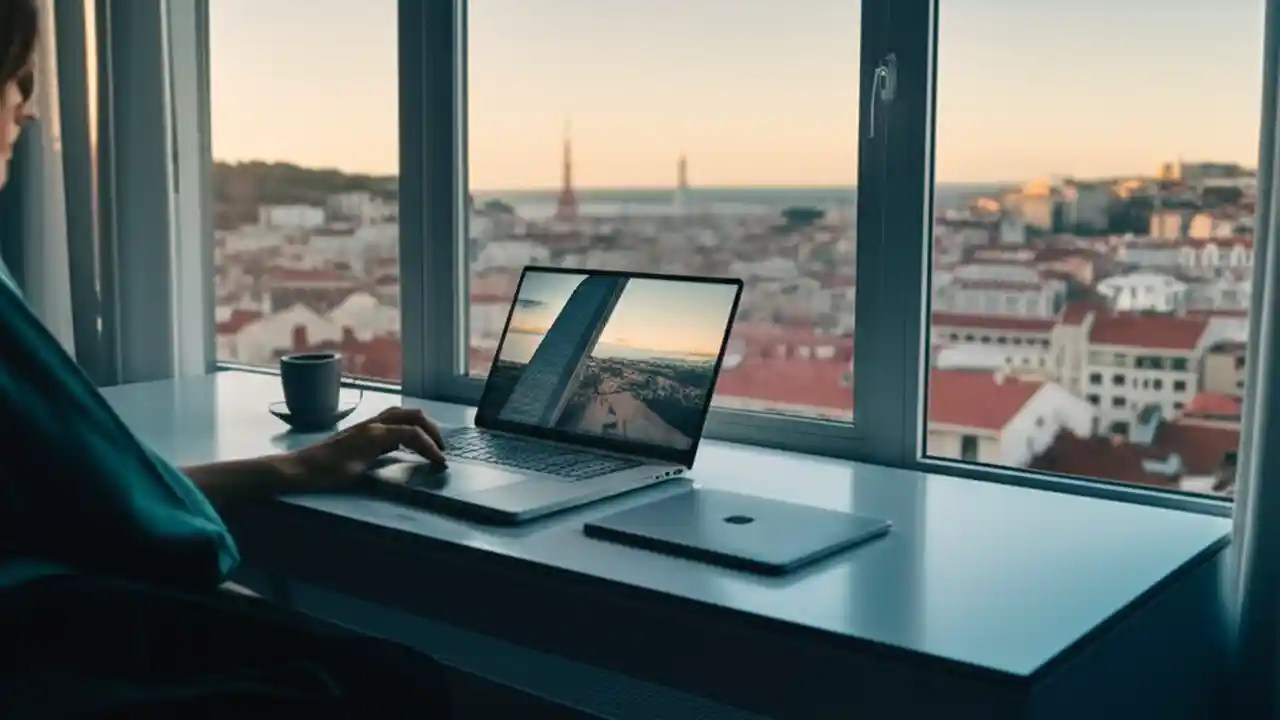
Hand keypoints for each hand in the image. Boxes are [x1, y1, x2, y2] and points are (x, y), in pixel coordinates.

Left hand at [289, 407, 447, 491]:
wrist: (300, 468)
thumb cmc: (327, 474)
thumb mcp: (359, 472)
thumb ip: (385, 459)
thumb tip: (411, 458)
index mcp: (375, 433)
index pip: (413, 433)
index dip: (431, 447)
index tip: (441, 463)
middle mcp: (373, 424)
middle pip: (412, 416)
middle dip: (431, 430)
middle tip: (441, 450)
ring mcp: (367, 425)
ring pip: (402, 414)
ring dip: (420, 426)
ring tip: (429, 443)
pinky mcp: (362, 430)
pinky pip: (392, 421)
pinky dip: (407, 427)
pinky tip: (407, 443)